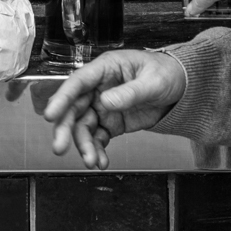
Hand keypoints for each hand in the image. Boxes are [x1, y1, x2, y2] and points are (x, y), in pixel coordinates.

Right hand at [40, 50, 186, 170]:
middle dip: (65, 129)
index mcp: (106, 69)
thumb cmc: (166, 73)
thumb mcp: (154, 81)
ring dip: (84, 145)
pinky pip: (98, 138)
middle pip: (73, 108)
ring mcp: (103, 107)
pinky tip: (102, 161)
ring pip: (83, 127)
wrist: (180, 87)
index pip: (77, 82)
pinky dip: (98, 150)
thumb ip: (131, 92)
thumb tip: (106, 102)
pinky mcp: (111, 123)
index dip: (61, 98)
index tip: (50, 115)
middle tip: (59, 147)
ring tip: (92, 161)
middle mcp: (98, 88)